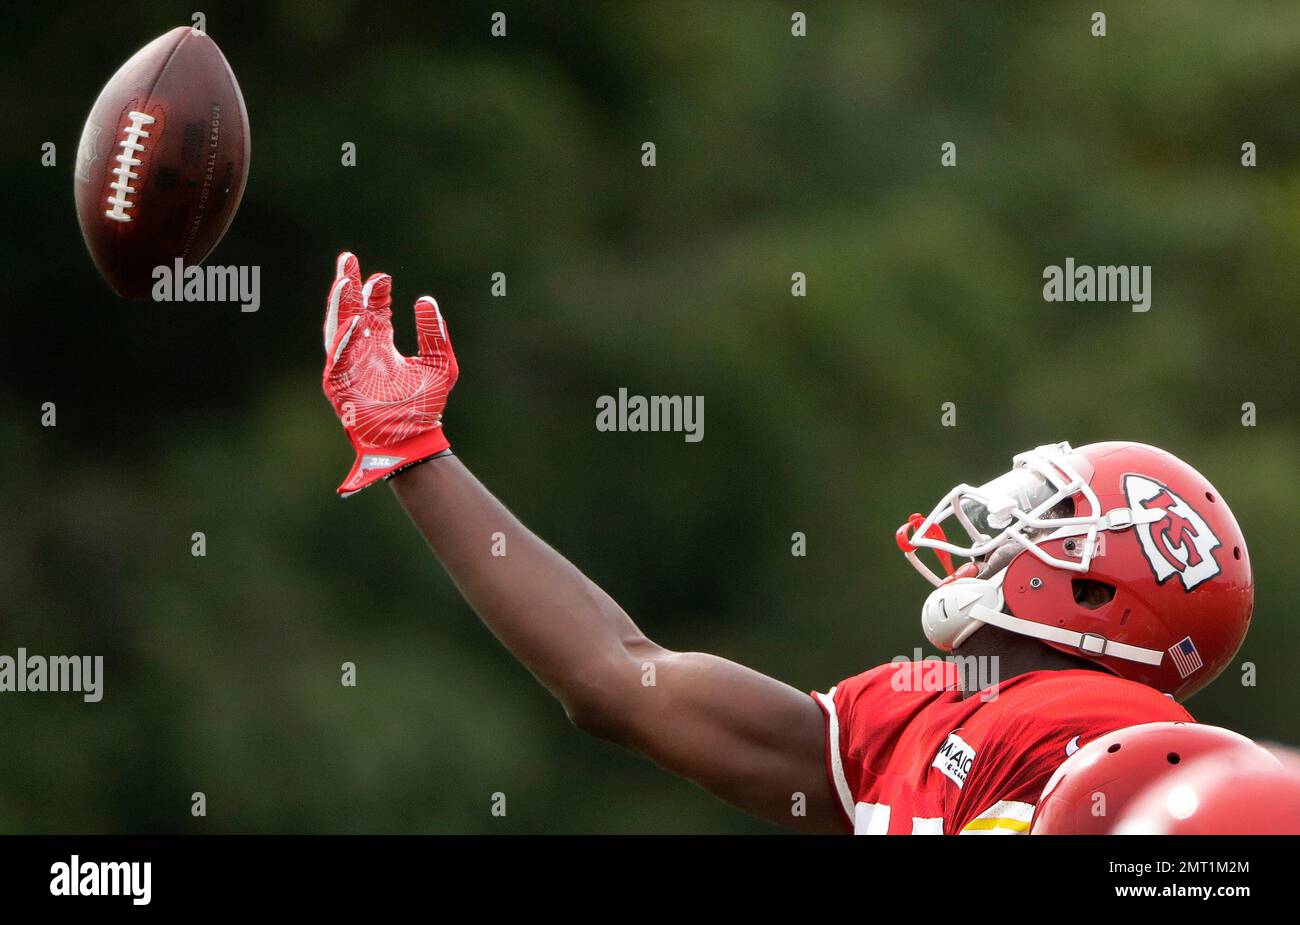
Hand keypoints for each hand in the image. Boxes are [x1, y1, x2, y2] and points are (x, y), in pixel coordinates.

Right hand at [322, 252, 458, 496]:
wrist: (415, 439)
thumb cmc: (425, 406)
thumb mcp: (439, 364)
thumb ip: (434, 334)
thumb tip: (426, 300)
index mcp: (381, 345)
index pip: (373, 310)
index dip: (375, 291)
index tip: (382, 277)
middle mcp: (361, 352)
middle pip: (350, 312)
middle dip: (347, 286)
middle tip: (347, 259)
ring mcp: (348, 367)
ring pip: (339, 329)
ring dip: (340, 306)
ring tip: (345, 281)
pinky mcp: (341, 385)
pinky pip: (340, 358)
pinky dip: (347, 340)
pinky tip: (356, 321)